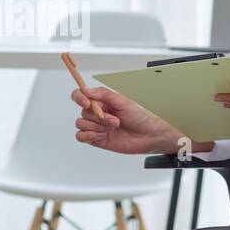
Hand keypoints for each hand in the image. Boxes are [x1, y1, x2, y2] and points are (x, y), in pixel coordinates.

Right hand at [71, 85, 192, 154]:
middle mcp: (98, 113)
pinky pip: (81, 136)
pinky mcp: (97, 139)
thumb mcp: (123, 101)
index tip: (86, 102)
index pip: (81, 95)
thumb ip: (103, 94)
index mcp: (103, 101)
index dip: (79, 98)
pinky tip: (102, 134)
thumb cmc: (142, 117)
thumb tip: (87, 90)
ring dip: (95, 126)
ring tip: (112, 128)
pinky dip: (90, 135)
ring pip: (81, 124)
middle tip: (114, 119)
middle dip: (98, 116)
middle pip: (82, 111)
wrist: (150, 135)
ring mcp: (97, 126)